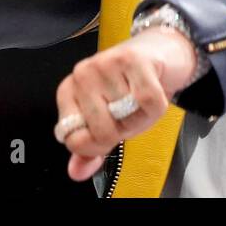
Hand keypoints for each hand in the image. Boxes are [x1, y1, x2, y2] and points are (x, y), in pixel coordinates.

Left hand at [55, 26, 198, 181]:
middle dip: (123, 131)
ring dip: (141, 116)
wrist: (157, 52)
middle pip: (102, 132)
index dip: (98, 146)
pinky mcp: (132, 58)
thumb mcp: (107, 121)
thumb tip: (76, 172)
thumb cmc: (129, 88)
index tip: (109, 132)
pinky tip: (152, 91)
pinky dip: (157, 107)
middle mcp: (82, 75)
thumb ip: (90, 148)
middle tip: (128, 113)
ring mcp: (105, 64)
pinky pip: (148, 102)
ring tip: (139, 98)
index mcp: (68, 92)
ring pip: (127, 117)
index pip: (74, 140)